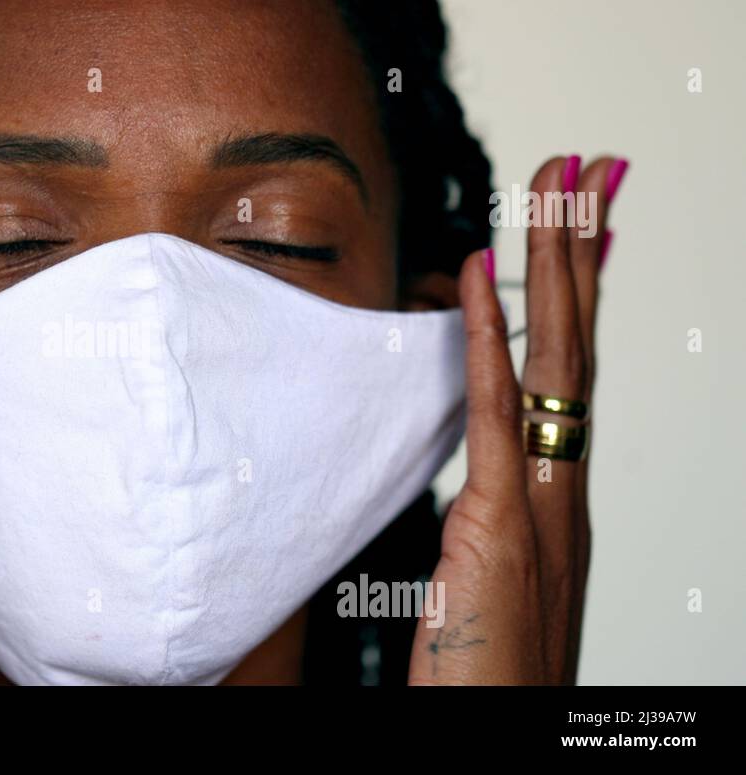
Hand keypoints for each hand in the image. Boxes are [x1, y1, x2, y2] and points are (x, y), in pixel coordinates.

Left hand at [408, 155, 623, 683]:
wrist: (504, 733)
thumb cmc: (489, 674)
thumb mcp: (490, 582)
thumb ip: (491, 522)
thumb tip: (477, 484)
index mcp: (558, 499)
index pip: (572, 377)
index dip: (577, 299)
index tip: (579, 232)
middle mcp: (564, 490)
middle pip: (577, 350)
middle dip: (578, 256)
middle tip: (580, 171)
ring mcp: (543, 504)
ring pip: (553, 363)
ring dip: (552, 269)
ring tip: (553, 189)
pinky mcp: (501, 523)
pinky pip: (496, 411)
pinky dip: (491, 335)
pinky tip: (483, 270)